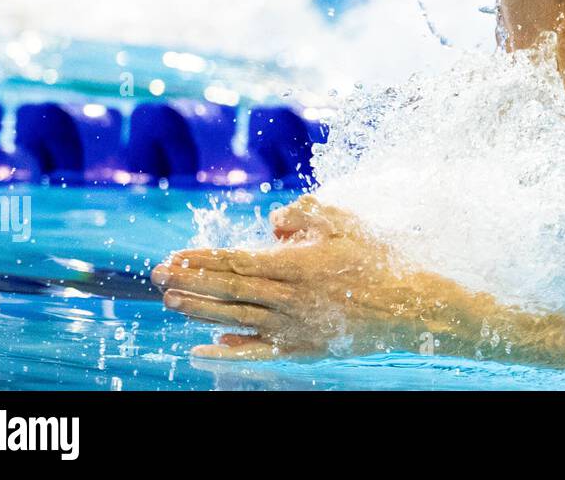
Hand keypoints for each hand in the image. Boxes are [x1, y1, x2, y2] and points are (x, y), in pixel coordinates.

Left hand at [152, 196, 457, 359]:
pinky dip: (228, 350)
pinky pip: (257, 351)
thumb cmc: (377, 259)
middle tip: (156, 275)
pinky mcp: (301, 348)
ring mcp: (293, 327)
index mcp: (297, 265)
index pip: (237, 262)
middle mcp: (289, 298)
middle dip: (190, 281)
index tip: (174, 255)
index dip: (203, 260)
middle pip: (229, 290)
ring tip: (170, 301)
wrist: (408, 307)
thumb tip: (271, 222)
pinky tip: (203, 347)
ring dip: (200, 310)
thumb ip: (305, 214)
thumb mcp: (345, 223)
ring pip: (235, 319)